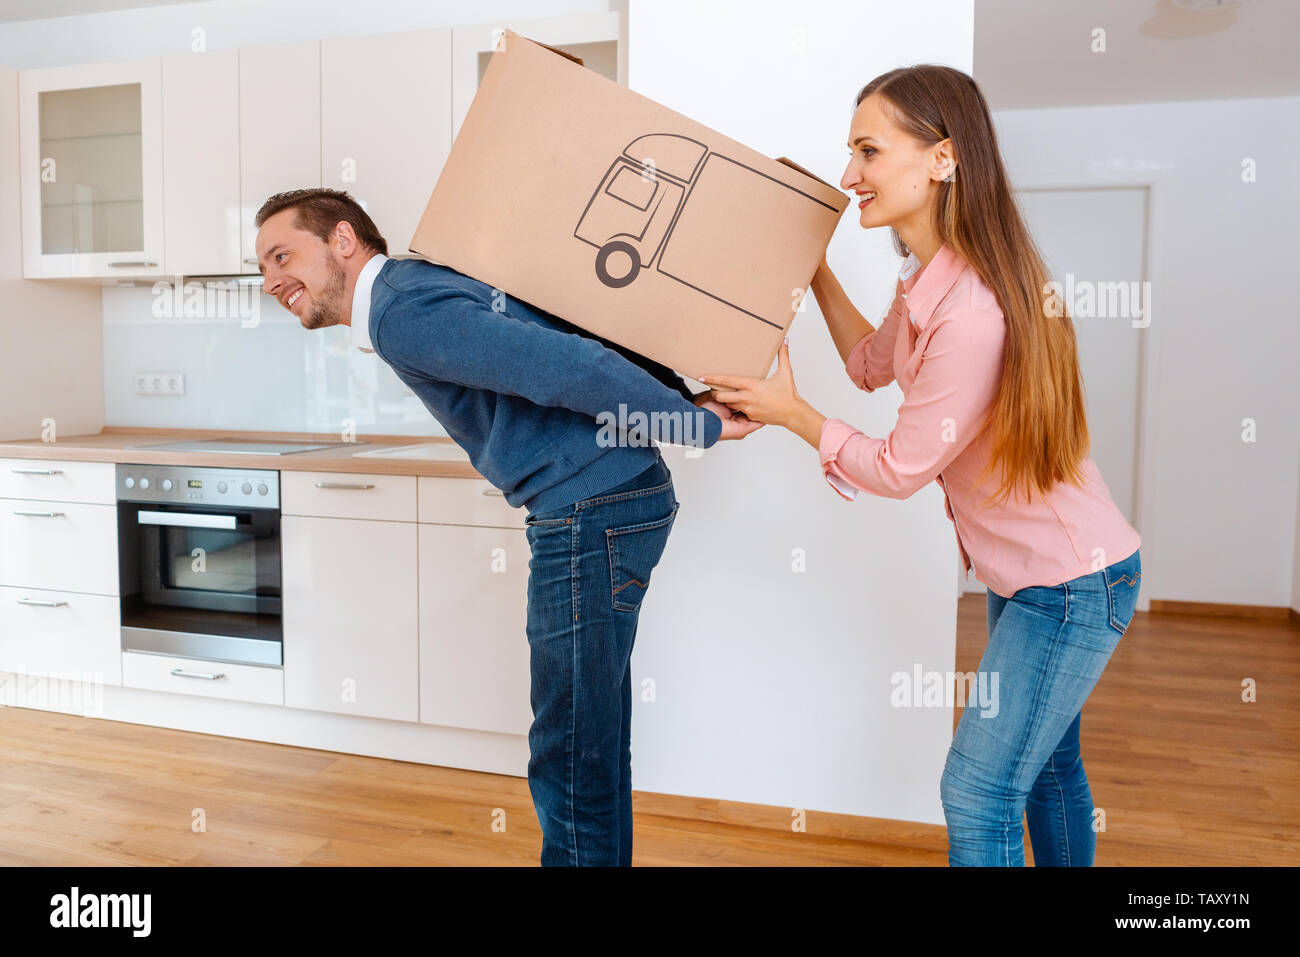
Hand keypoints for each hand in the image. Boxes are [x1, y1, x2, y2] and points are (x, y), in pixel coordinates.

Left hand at [700, 340, 827, 448]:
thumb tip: (784, 340)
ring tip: (727, 394)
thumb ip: (783, 355)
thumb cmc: (788, 394)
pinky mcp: (750, 417)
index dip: (712, 378)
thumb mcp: (785, 373)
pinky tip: (740, 403)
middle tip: (714, 388)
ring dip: (726, 400)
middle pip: (721, 396)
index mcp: (752, 386)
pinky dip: (736, 407)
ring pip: (728, 404)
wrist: (793, 414)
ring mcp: (748, 408)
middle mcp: (747, 398)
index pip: (727, 381)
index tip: (701, 377)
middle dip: (715, 392)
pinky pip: (738, 411)